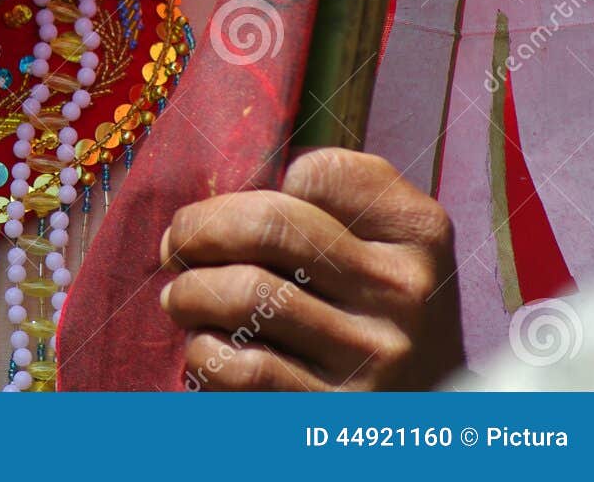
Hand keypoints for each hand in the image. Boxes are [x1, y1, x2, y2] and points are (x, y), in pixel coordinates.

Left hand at [159, 148, 463, 389]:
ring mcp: (373, 356)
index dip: (256, 186)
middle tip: (175, 246)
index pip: (315, 173)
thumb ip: (326, 202)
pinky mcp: (332, 412)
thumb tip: (227, 187)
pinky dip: (202, 352)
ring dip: (189, 293)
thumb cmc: (373, 313)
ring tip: (179, 299)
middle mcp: (404, 291)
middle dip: (198, 229)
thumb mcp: (379, 245)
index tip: (233, 211)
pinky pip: (240, 367)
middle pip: (268, 226)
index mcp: (417, 231)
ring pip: (246, 293)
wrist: (417, 419)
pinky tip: (203, 349)